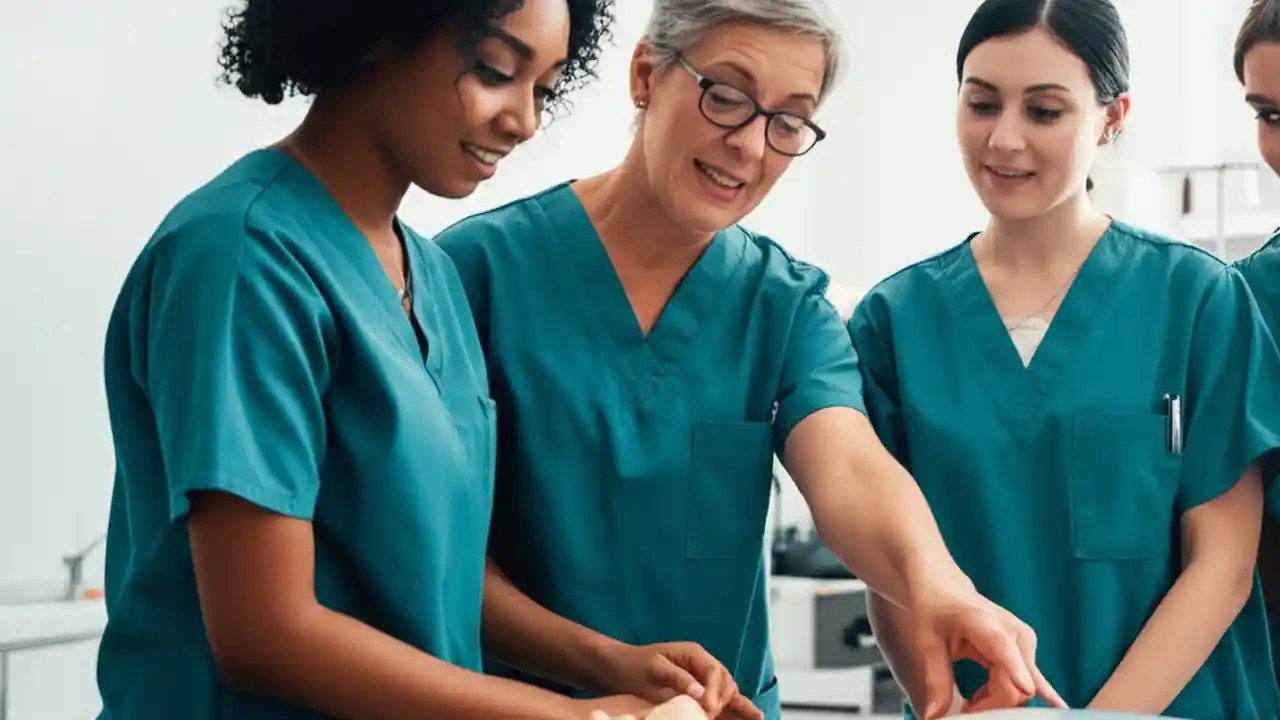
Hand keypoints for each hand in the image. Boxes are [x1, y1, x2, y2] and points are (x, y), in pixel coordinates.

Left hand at [593, 641, 761, 719]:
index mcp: (694, 654)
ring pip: (728, 692)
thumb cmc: (634, 666)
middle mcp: (703, 664)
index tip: (709, 709)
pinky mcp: (700, 692)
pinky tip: (753, 716)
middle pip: (726, 682)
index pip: (714, 672)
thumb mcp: (653, 669)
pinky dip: (736, 707)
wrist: (619, 668)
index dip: (715, 691)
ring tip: (753, 718)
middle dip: (725, 700)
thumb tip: (700, 692)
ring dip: (737, 705)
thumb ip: (678, 678)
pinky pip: (722, 699)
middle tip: (712, 716)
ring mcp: (703, 678)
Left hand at [910, 583, 1065, 718]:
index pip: (1009, 666)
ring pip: (1021, 687)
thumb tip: (934, 717)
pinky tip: (1052, 706)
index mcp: (989, 627)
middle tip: (965, 710)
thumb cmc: (932, 606)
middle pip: (1016, 686)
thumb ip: (935, 683)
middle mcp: (1013, 633)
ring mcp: (1022, 641)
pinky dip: (1017, 695)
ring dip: (998, 701)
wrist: (938, 583)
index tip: (1007, 701)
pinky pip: (1027, 679)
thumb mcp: (925, 644)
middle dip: (993, 706)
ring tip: (972, 700)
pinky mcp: (1022, 648)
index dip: (1009, 690)